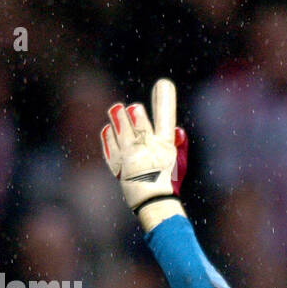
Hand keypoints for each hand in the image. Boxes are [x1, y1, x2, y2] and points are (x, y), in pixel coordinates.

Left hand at [101, 78, 189, 231]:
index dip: (164, 99)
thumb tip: (176, 129)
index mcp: (165, 146)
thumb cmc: (167, 182)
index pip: (166, 118)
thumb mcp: (178, 163)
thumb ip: (177, 144)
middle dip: (135, 113)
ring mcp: (129, 154)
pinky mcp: (116, 161)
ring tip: (117, 111)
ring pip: (120, 126)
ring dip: (118, 117)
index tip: (164, 84)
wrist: (153, 203)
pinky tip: (110, 129)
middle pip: (138, 119)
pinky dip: (108, 133)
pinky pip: (108, 140)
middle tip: (133, 110)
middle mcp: (146, 148)